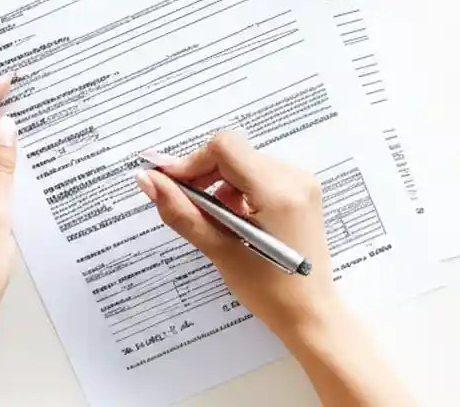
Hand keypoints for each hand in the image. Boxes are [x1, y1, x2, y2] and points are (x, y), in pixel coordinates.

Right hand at [135, 132, 342, 346]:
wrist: (310, 312)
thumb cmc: (271, 290)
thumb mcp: (219, 250)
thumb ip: (181, 211)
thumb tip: (148, 180)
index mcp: (278, 191)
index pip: (225, 147)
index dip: (191, 162)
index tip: (170, 184)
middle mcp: (295, 178)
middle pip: (234, 153)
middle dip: (204, 175)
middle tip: (189, 206)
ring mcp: (302, 182)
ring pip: (244, 161)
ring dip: (221, 185)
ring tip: (218, 221)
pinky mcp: (302, 190)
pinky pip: (260, 173)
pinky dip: (239, 189)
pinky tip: (236, 219)